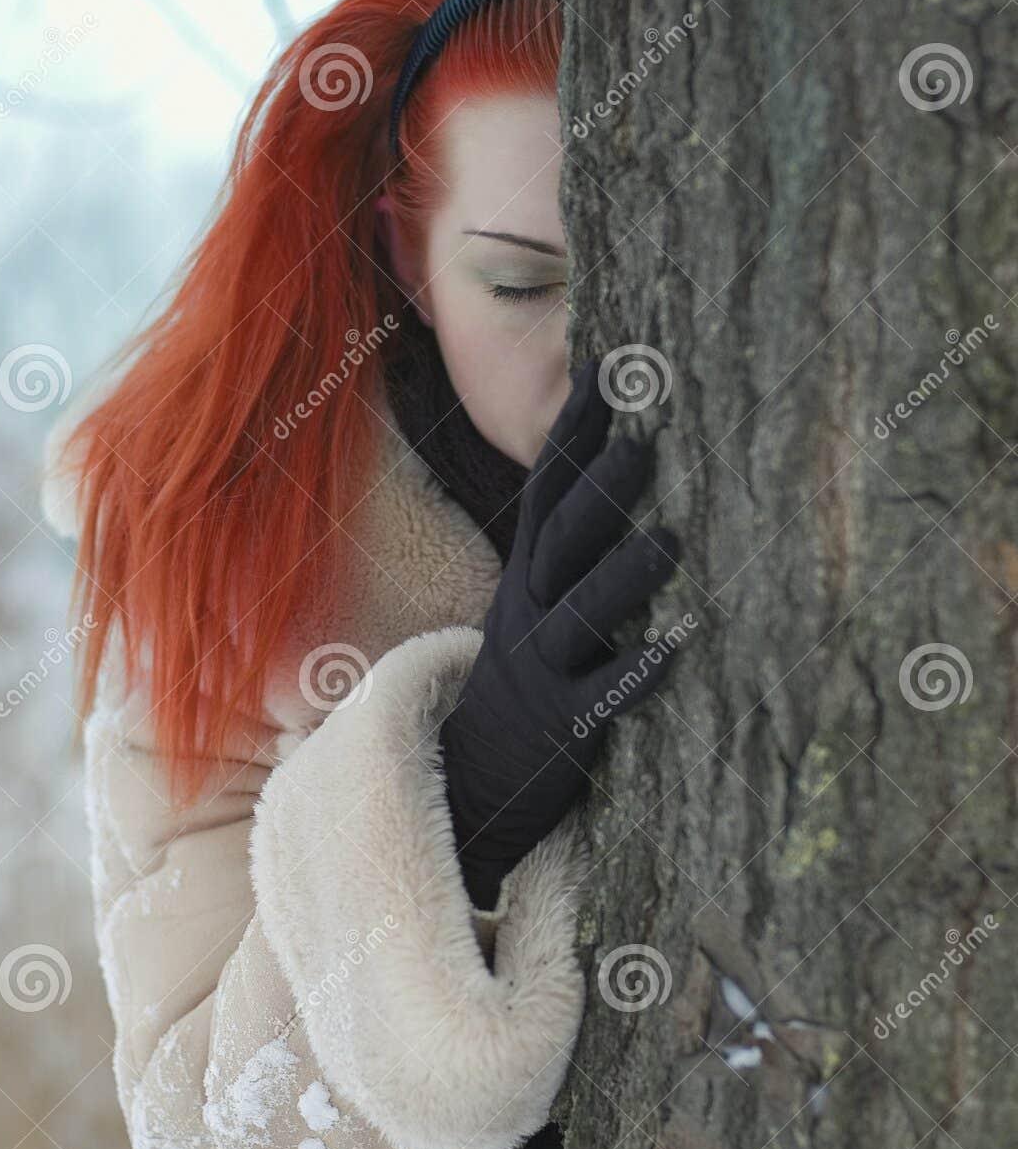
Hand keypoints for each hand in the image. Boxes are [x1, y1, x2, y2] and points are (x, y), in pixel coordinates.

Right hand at [441, 353, 685, 908]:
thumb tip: (626, 472)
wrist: (472, 775)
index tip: (607, 373)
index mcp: (528, 572)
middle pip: (561, 539)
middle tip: (647, 441)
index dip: (574, 433)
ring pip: (579, 611)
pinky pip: (602, 694)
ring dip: (624, 574)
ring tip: (671, 540)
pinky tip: (676, 650)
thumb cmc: (528, 676)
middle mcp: (530, 608)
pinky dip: (636, 672)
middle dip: (601, 488)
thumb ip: (573, 545)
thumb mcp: (537, 600)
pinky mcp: (564, 722)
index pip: (547, 489)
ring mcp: (543, 664)